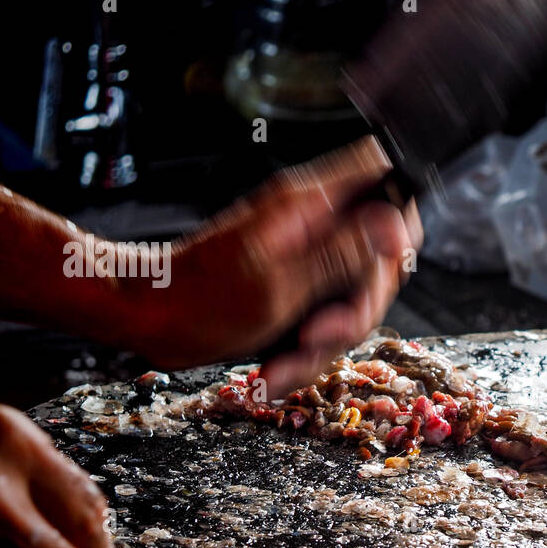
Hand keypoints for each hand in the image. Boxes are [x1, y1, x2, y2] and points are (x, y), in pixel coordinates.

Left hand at [146, 136, 421, 394]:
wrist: (145, 322)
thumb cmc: (195, 301)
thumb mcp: (280, 283)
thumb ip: (343, 253)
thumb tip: (395, 223)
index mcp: (309, 208)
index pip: (382, 178)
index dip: (401, 220)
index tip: (388, 269)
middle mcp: (311, 227)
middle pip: (377, 259)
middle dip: (358, 310)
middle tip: (323, 335)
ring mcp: (302, 259)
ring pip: (351, 300)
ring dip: (324, 346)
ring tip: (284, 365)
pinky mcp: (292, 290)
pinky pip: (322, 320)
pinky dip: (303, 353)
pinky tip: (275, 369)